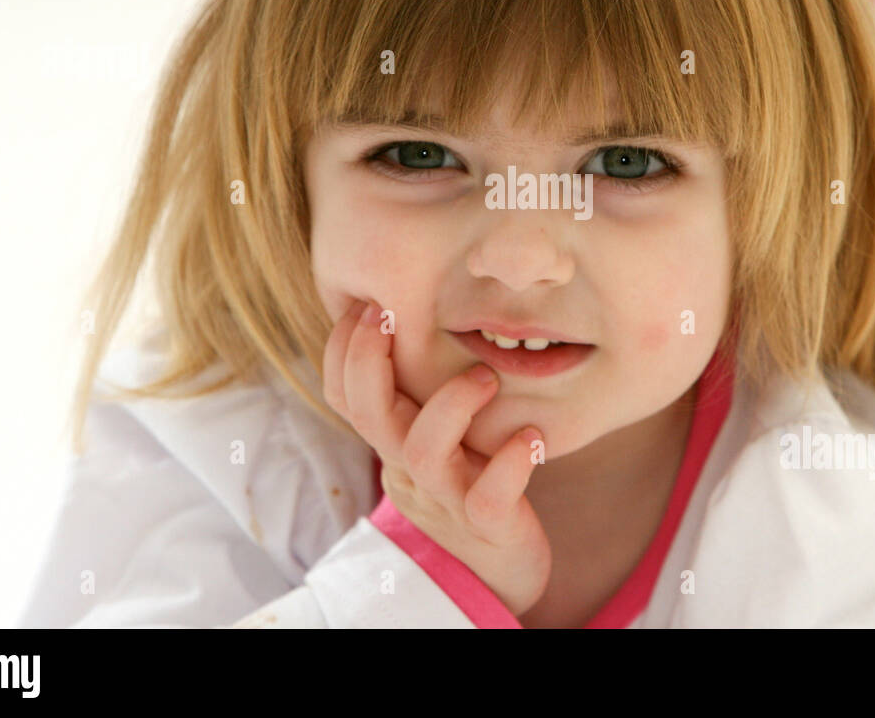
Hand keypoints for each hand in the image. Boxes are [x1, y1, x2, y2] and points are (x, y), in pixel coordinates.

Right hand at [322, 298, 551, 617]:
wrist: (499, 572)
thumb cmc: (470, 485)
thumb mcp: (437, 434)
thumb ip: (423, 389)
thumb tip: (421, 310)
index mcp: (394, 441)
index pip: (344, 395)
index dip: (343, 349)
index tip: (369, 302)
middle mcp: (411, 467)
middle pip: (368, 415)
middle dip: (370, 360)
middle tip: (393, 313)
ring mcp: (447, 498)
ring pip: (423, 453)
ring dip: (450, 405)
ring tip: (484, 378)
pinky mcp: (488, 525)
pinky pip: (489, 497)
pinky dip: (510, 464)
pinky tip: (531, 438)